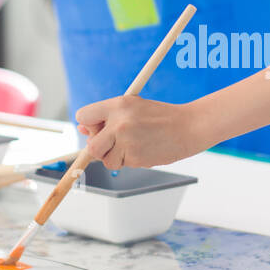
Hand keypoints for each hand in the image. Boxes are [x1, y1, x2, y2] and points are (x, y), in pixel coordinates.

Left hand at [76, 94, 198, 168]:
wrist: (187, 127)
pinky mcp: (136, 158)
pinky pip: (122, 165)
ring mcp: (127, 142)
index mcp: (117, 105)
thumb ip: (106, 117)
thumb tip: (82, 129)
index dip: (88, 125)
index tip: (97, 129)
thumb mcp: (132, 107)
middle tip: (113, 143)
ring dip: (116, 157)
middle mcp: (119, 123)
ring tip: (133, 145)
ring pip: (106, 160)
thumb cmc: (159, 116)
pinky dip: (130, 161)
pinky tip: (143, 149)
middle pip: (91, 146)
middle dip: (99, 148)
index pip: (83, 116)